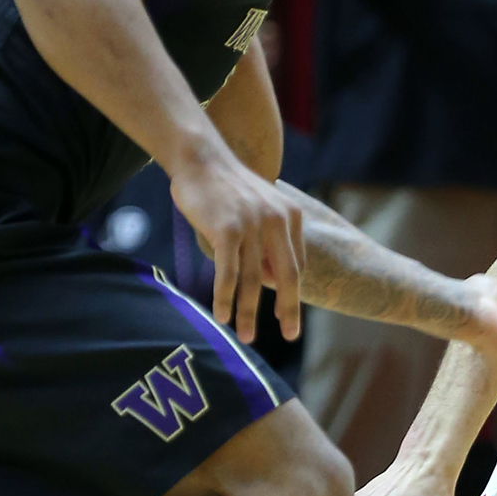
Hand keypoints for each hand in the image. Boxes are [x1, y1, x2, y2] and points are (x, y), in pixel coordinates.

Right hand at [169, 148, 303, 341]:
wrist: (200, 159)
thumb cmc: (227, 189)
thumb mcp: (259, 210)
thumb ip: (269, 241)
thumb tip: (272, 280)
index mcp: (290, 216)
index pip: (296, 265)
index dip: (291, 294)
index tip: (287, 317)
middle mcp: (277, 220)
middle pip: (288, 276)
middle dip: (289, 310)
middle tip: (289, 336)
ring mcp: (253, 224)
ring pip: (254, 280)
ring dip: (249, 312)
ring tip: (246, 336)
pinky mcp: (227, 229)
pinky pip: (229, 273)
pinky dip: (225, 298)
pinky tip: (221, 316)